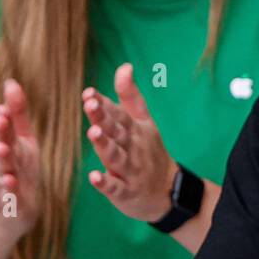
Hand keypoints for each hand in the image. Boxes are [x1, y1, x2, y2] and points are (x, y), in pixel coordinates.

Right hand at [0, 78, 40, 238]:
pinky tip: (10, 182)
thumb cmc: (18, 168)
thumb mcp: (22, 140)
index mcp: (7, 145)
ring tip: (2, 149)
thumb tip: (10, 81)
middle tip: (0, 119)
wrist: (9, 212)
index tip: (4, 107)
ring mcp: (3, 181)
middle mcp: (1, 161)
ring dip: (1, 158)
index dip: (3, 118)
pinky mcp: (9, 201)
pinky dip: (9, 188)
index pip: (3, 129)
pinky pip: (8, 194)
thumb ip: (17, 114)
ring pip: (0, 168)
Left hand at [82, 63, 178, 221]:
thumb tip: (124, 66)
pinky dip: (105, 183)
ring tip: (93, 133)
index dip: (104, 104)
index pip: (118, 114)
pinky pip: (116, 188)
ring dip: (105, 145)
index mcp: (135, 130)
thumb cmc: (148, 152)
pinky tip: (94, 177)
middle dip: (103, 118)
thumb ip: (130, 95)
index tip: (89, 92)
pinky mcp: (126, 192)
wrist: (169, 191)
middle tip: (90, 105)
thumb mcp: (143, 122)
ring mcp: (131, 170)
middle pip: (117, 131)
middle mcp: (134, 148)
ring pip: (116, 157)